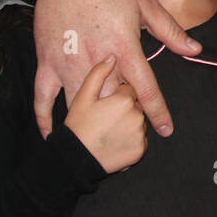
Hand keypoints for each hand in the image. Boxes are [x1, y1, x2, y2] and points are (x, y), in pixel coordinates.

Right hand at [32, 0, 199, 138]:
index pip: (145, 88)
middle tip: (133, 125)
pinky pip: (42, 97)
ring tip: (101, 133)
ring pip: (81, 106)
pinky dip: (45, 118)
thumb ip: (170, 31)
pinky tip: (52, 134)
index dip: (157, 112)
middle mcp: (96, 60)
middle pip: (113, 102)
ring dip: (92, 122)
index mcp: (123, 46)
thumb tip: (195, 49)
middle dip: (125, 116)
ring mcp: (68, 63)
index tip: (165, 130)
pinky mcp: (46, 62)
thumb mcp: (146, 2)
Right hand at [64, 57, 147, 172]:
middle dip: (124, 108)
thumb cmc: (77, 127)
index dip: (117, 95)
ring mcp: (140, 134)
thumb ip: (98, 73)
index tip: (107, 103)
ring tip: (108, 130)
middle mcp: (136, 116)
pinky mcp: (140, 151)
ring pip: (138, 121)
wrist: (76, 160)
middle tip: (105, 117)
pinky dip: (130, 139)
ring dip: (127, 123)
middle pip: (135, 105)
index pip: (129, 89)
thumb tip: (111, 57)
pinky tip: (114, 139)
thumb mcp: (82, 97)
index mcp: (124, 100)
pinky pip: (140, 139)